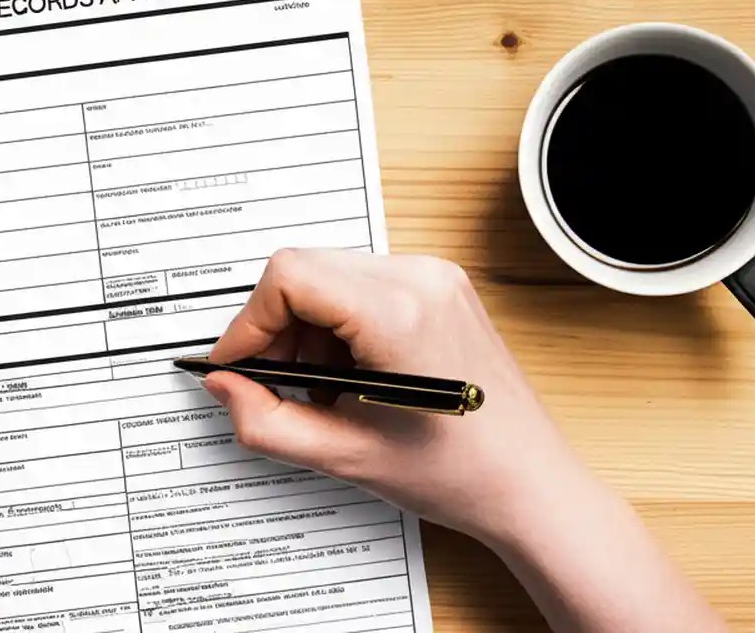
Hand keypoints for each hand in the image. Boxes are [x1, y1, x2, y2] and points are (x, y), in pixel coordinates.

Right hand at [207, 249, 727, 632]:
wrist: (529, 483)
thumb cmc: (463, 472)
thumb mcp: (346, 456)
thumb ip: (267, 422)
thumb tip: (225, 387)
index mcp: (398, 313)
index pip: (289, 275)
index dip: (249, 322)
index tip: (238, 364)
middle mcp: (420, 281)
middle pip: (305, 270)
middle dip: (277, 329)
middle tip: (275, 385)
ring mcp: (436, 279)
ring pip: (330, 275)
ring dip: (308, 329)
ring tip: (323, 390)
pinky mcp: (441, 288)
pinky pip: (362, 285)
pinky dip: (339, 325)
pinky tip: (352, 376)